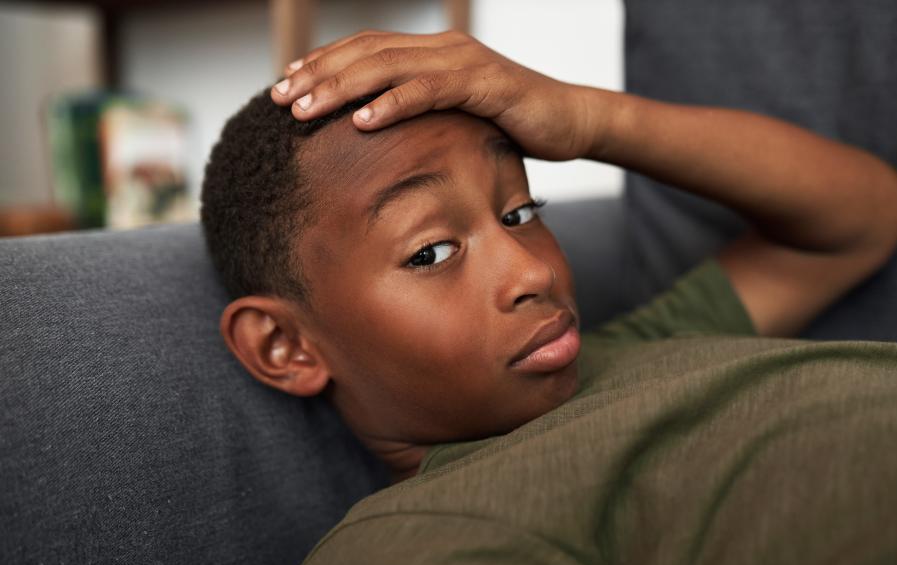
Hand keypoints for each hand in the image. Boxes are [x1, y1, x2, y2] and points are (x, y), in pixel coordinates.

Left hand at [270, 30, 600, 160]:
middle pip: (366, 54)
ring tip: (303, 109)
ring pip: (388, 68)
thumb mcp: (455, 117)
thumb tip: (376, 135)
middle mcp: (441, 48)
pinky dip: (393, 103)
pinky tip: (362, 120)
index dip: (321, 64)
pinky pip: (429, 91)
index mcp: (431, 53)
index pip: (364, 51)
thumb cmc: (511, 125)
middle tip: (278, 98)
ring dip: (341, 88)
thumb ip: (420, 115)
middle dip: (317, 76)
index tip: (283, 85)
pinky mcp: (484, 84)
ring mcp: (463, 62)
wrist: (570, 121)